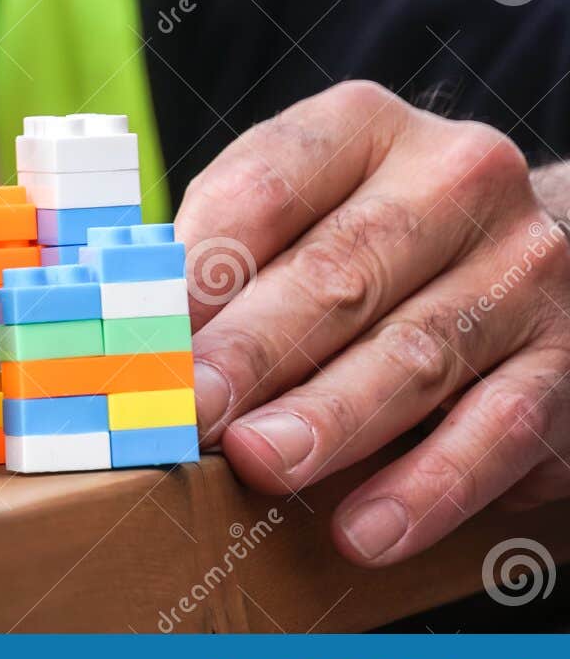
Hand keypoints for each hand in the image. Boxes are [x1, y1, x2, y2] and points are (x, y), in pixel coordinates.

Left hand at [177, 81, 569, 564]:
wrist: (525, 252)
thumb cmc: (365, 238)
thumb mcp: (295, 210)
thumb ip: (220, 255)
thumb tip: (133, 336)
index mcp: (364, 129)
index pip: (269, 186)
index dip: (201, 264)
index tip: (148, 332)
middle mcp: (457, 180)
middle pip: (341, 270)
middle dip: (257, 350)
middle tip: (193, 410)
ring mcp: (523, 267)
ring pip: (419, 352)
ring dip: (330, 419)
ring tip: (261, 464)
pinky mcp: (569, 358)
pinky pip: (497, 430)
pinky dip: (426, 487)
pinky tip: (364, 529)